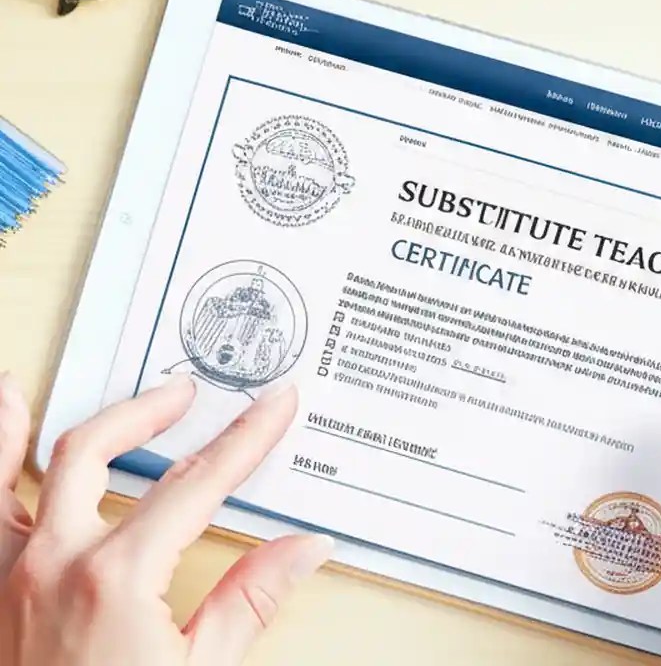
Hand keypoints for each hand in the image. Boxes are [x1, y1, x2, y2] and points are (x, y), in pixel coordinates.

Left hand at [0, 371, 332, 665]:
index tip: (272, 408)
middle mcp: (51, 563)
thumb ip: (251, 600)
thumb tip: (303, 548)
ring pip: (9, 473)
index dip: (244, 439)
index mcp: (115, 576)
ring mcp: (8, 576)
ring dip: (22, 424)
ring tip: (26, 389)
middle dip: (147, 410)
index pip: (195, 483)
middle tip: (187, 394)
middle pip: (98, 449)